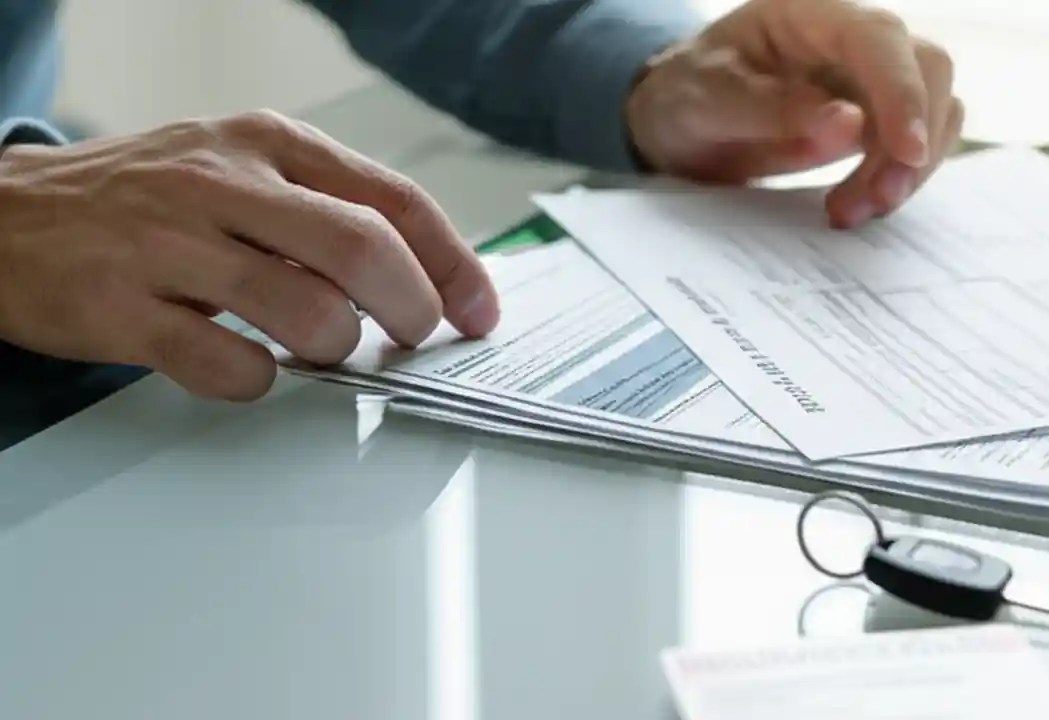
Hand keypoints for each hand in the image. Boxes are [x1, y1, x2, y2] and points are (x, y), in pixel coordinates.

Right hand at [0, 110, 498, 399]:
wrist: (5, 217)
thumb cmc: (143, 202)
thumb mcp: (236, 170)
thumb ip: (321, 210)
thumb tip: (422, 274)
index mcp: (266, 143)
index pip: (394, 198)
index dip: (453, 263)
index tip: (477, 310)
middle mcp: (222, 182)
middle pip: (364, 249)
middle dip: (414, 308)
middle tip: (416, 339)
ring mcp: (169, 244)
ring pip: (308, 312)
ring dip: (337, 350)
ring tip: (320, 351)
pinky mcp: (122, 308)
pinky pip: (229, 366)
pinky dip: (259, 384)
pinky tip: (248, 369)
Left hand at [626, 0, 961, 227]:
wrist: (677, 123)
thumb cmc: (685, 97)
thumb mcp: (706, 102)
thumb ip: (771, 109)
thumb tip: (849, 123)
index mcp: (808, 14)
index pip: (879, 38)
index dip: (903, 92)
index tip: (907, 152)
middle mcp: (849, 37)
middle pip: (929, 69)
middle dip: (914, 140)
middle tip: (877, 200)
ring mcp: (868, 77)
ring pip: (934, 110)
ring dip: (908, 170)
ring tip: (849, 211)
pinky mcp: (875, 118)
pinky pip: (913, 144)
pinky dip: (898, 179)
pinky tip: (856, 205)